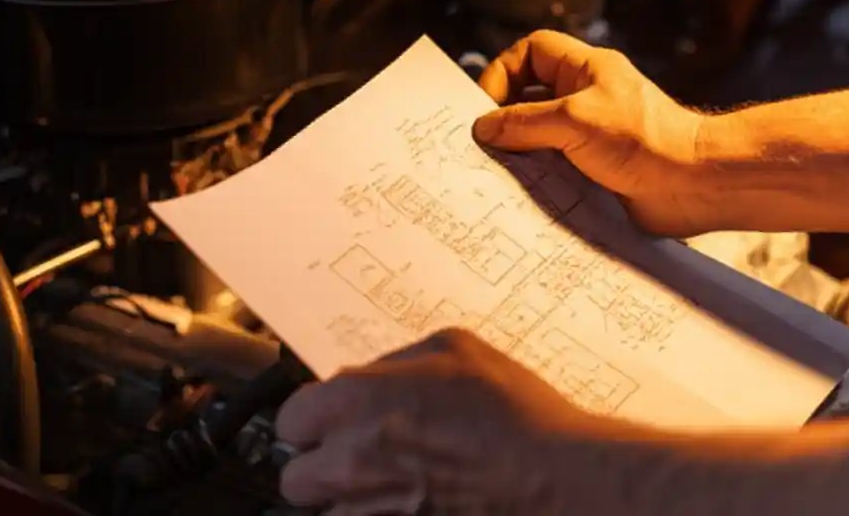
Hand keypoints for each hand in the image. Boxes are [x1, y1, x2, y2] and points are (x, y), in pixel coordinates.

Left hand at [275, 329, 592, 513]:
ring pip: (326, 515)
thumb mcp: (455, 348)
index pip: (290, 418)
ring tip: (391, 489)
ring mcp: (368, 511)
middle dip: (322, 468)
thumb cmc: (515, 415)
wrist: (557, 480)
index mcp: (356, 402)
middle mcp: (350, 461)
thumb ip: (394, 361)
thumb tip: (367, 376)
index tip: (331, 422)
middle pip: (296, 477)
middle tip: (358, 460)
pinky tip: (409, 504)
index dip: (314, 419)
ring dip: (349, 504)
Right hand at [472, 31, 712, 235]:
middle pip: (530, 95)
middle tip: (485, 142)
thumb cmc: (646, 140)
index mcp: (585, 70)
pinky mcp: (595, 167)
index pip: (532, 52)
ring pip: (539, 135)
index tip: (486, 105)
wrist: (693, 184)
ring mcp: (591, 133)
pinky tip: (526, 192)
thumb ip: (524, 122)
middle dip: (506, 117)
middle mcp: (586, 97)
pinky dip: (538, 178)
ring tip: (501, 171)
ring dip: (521, 153)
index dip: (504, 71)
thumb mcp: (574, 121)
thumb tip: (485, 128)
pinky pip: (555, 167)